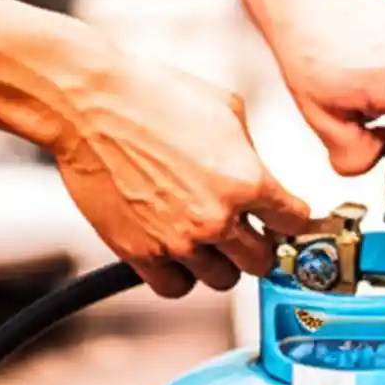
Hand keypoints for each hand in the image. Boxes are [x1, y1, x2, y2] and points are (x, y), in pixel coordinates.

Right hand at [53, 54, 309, 297]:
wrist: (91, 105)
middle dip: (259, 244)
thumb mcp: (227, 110)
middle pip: (263, 261)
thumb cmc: (152, 97)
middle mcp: (216, 217)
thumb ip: (251, 154)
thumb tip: (260, 177)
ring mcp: (178, 240)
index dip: (291, 218)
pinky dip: (181, 275)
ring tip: (209, 238)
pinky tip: (178, 252)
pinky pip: (176, 288)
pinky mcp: (140, 252)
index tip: (284, 218)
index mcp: (245, 180)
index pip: (293, 222)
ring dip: (221, 261)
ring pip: (223, 280)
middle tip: (248, 230)